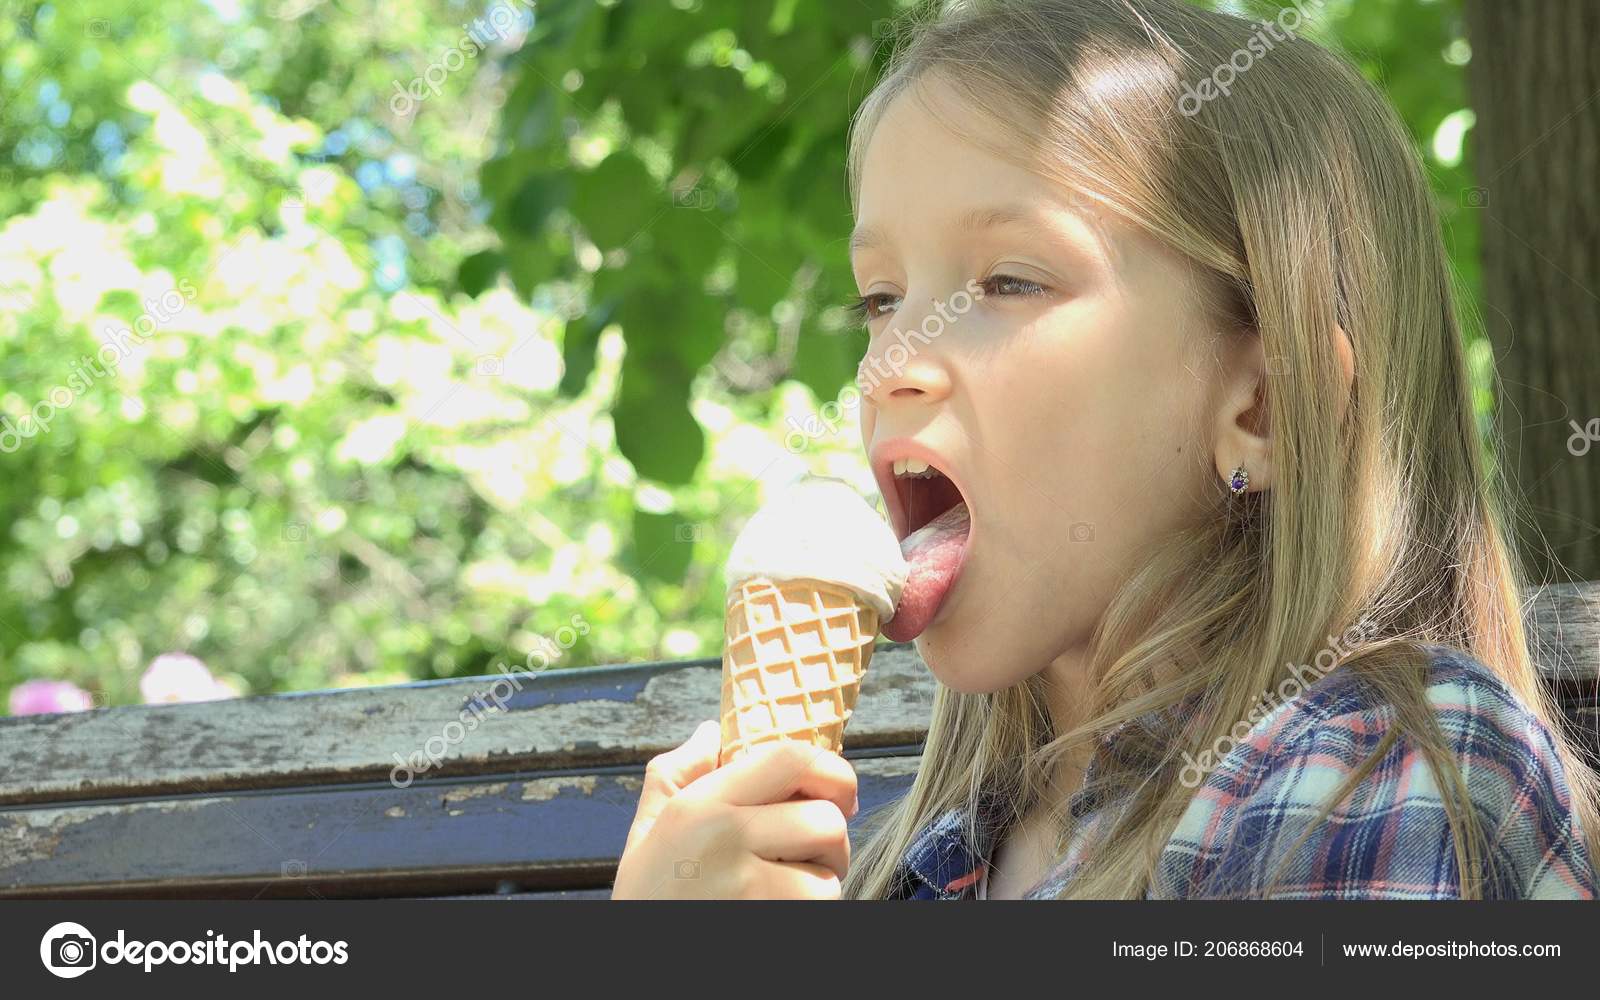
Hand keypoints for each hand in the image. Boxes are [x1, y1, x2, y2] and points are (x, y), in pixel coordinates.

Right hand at [611, 720, 858, 898]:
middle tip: (811, 857)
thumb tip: (711, 732)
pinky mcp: (769, 919)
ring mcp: (748, 883)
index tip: (840, 795)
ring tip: (784, 893)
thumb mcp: (645, 834)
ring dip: (820, 884)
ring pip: (831, 871)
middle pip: (827, 819)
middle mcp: (724, 835)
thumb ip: (675, 775)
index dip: (832, 771)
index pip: (790, 758)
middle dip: (830, 843)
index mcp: (698, 803)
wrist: (640, 968)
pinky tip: (775, 914)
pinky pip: (821, 906)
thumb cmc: (649, 901)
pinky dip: (811, 912)